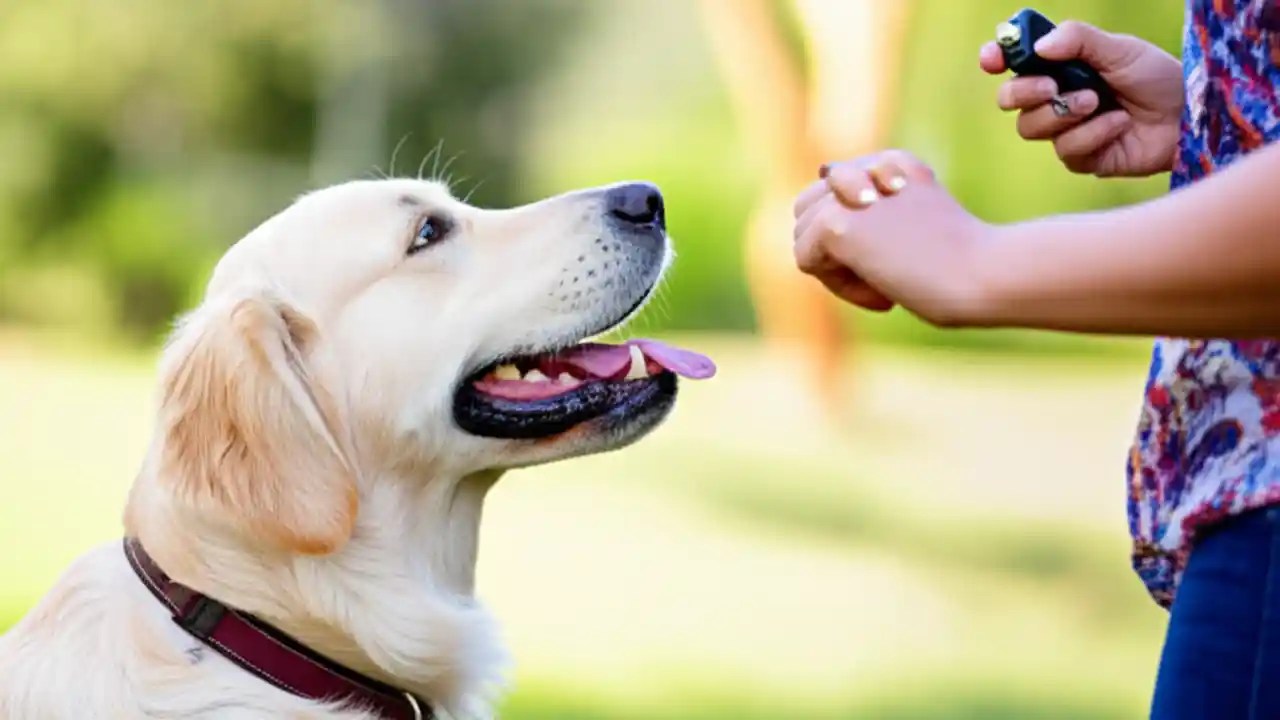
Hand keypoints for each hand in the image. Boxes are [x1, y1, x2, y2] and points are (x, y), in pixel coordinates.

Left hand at [793, 151, 991, 326]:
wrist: (985, 274)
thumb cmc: (964, 266)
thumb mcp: (914, 228)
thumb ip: (872, 219)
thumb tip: (808, 225)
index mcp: (893, 162)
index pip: (835, 192)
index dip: (854, 237)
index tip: (900, 258)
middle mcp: (870, 167)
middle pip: (807, 206)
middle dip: (833, 248)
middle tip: (885, 274)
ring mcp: (850, 194)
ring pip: (802, 234)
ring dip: (836, 270)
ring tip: (886, 284)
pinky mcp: (838, 223)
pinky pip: (805, 259)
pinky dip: (840, 287)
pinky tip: (884, 294)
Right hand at [980, 20, 1183, 176]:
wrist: (1189, 116)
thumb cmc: (1157, 78)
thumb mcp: (1120, 50)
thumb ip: (1080, 40)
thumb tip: (1040, 46)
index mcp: (1060, 66)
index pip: (1013, 62)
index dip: (996, 58)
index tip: (993, 58)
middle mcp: (1056, 98)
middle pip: (1009, 99)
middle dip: (1023, 91)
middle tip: (1050, 86)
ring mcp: (1065, 130)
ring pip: (1030, 127)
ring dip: (1063, 113)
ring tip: (1097, 102)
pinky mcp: (1081, 158)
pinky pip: (1065, 150)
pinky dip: (1092, 134)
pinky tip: (1120, 124)